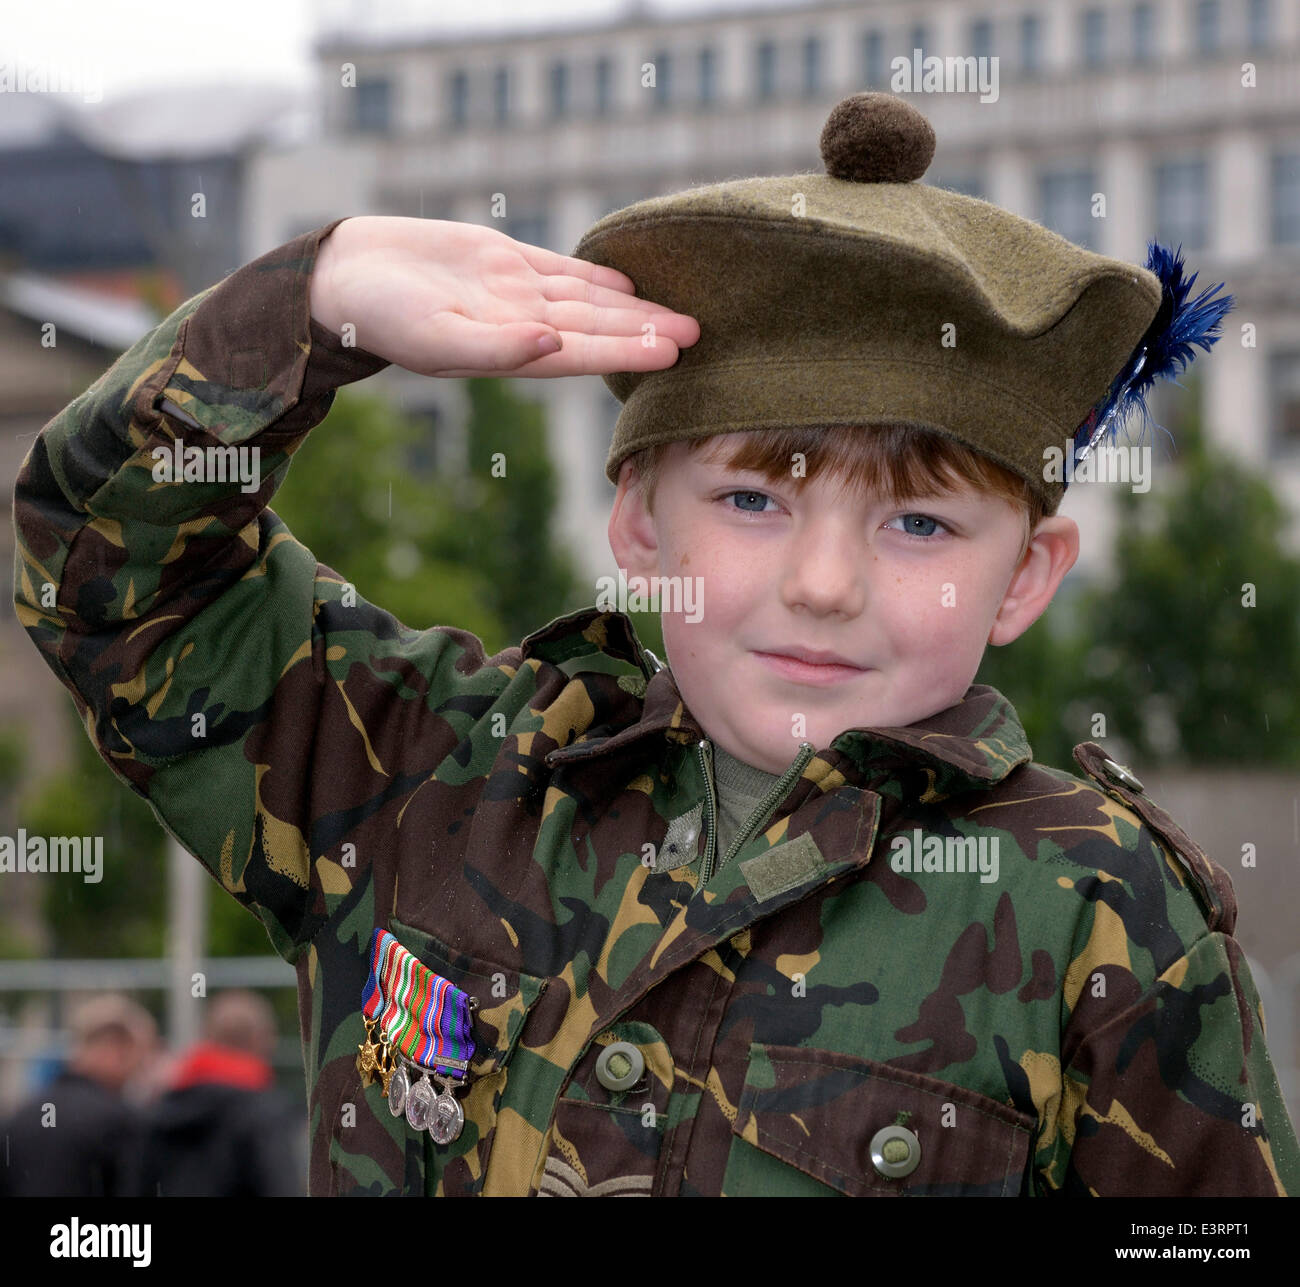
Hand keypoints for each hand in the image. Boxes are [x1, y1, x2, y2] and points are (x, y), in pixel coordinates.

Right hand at [309, 216, 699, 377]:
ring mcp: (514, 291)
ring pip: (587, 299)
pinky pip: (561, 268)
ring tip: (677, 312)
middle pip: (597, 327)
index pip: (584, 352)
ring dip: (630, 306)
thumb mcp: (435, 337)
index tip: (673, 351)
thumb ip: (493, 348)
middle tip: (698, 332)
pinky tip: (626, 280)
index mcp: (511, 350)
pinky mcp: (501, 260)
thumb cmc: (382, 316)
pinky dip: (595, 274)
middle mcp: (521, 324)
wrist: (345, 277)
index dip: (628, 351)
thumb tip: (550, 345)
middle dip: (646, 330)